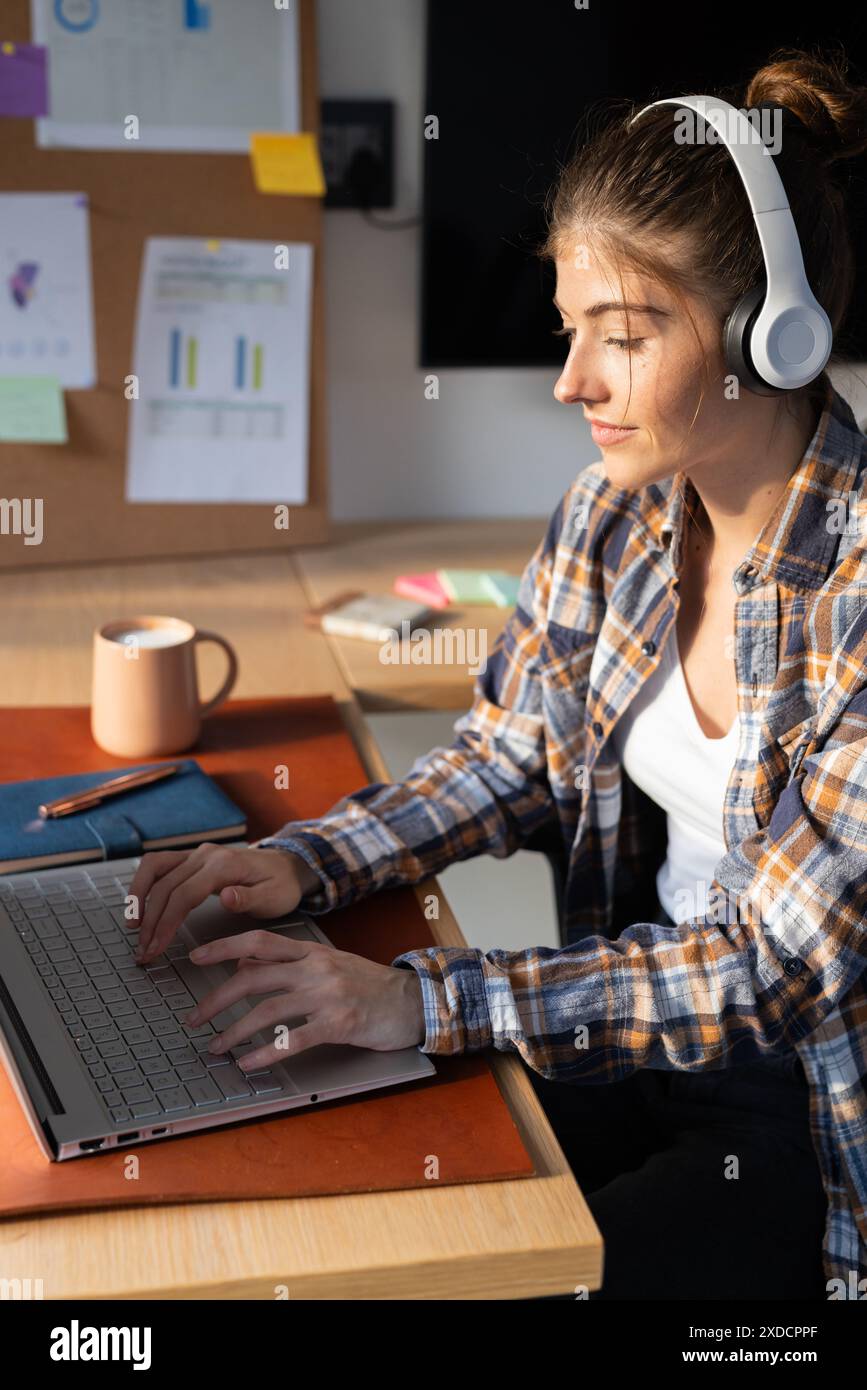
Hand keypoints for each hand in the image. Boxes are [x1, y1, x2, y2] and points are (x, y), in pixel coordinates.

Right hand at [126, 842, 320, 963]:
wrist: (287, 866)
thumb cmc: (281, 885)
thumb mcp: (274, 897)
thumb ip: (249, 898)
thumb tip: (226, 896)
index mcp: (224, 864)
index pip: (183, 894)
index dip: (166, 923)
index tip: (156, 948)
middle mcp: (205, 854)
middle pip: (165, 886)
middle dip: (150, 921)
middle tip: (144, 950)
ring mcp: (196, 854)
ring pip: (154, 868)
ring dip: (138, 897)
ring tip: (133, 927)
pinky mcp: (191, 858)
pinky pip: (158, 866)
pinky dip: (143, 885)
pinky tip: (139, 907)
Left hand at [184, 930, 425, 1066]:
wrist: (413, 1000)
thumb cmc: (368, 985)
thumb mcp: (327, 963)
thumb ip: (287, 962)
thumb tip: (242, 964)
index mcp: (310, 951)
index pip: (258, 941)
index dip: (222, 947)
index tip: (193, 957)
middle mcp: (315, 969)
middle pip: (253, 977)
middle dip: (216, 999)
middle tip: (193, 1018)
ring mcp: (327, 995)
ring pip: (267, 1009)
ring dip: (234, 1031)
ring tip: (215, 1047)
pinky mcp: (339, 1023)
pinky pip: (293, 1039)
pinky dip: (265, 1052)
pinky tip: (248, 1063)